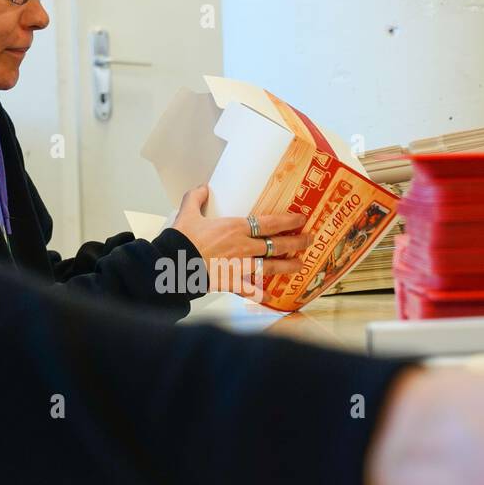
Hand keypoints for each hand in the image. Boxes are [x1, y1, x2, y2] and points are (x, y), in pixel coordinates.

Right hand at [171, 186, 310, 294]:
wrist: (173, 264)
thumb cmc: (181, 239)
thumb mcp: (187, 213)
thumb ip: (196, 198)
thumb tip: (203, 188)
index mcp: (235, 227)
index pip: (269, 223)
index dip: (288, 221)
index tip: (302, 219)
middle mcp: (243, 246)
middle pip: (276, 244)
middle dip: (296, 243)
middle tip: (309, 240)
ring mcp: (239, 266)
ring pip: (270, 266)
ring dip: (287, 266)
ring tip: (300, 265)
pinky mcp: (231, 282)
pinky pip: (249, 289)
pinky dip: (260, 293)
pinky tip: (270, 296)